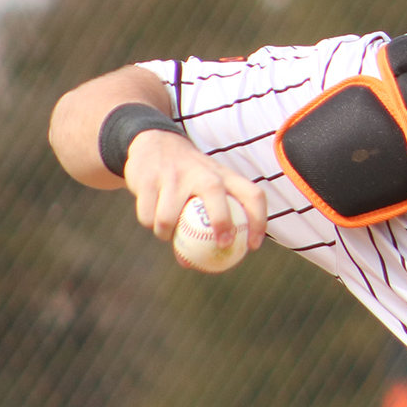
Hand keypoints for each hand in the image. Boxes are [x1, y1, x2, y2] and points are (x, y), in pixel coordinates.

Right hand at [122, 130, 268, 250]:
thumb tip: (205, 263)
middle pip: (214, 191)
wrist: (153, 143)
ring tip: (166, 234)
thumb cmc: (188, 178)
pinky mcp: (147, 179)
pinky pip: (148, 215)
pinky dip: (150, 223)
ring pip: (168, 216)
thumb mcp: (206, 188)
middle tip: (221, 244)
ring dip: (166, 233)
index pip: (251, 193)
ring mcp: (173, 174)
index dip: (258, 220)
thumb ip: (209, 221)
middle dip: (220, 220)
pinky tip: (151, 218)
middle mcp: (200, 171)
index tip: (252, 246)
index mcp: (223, 175)